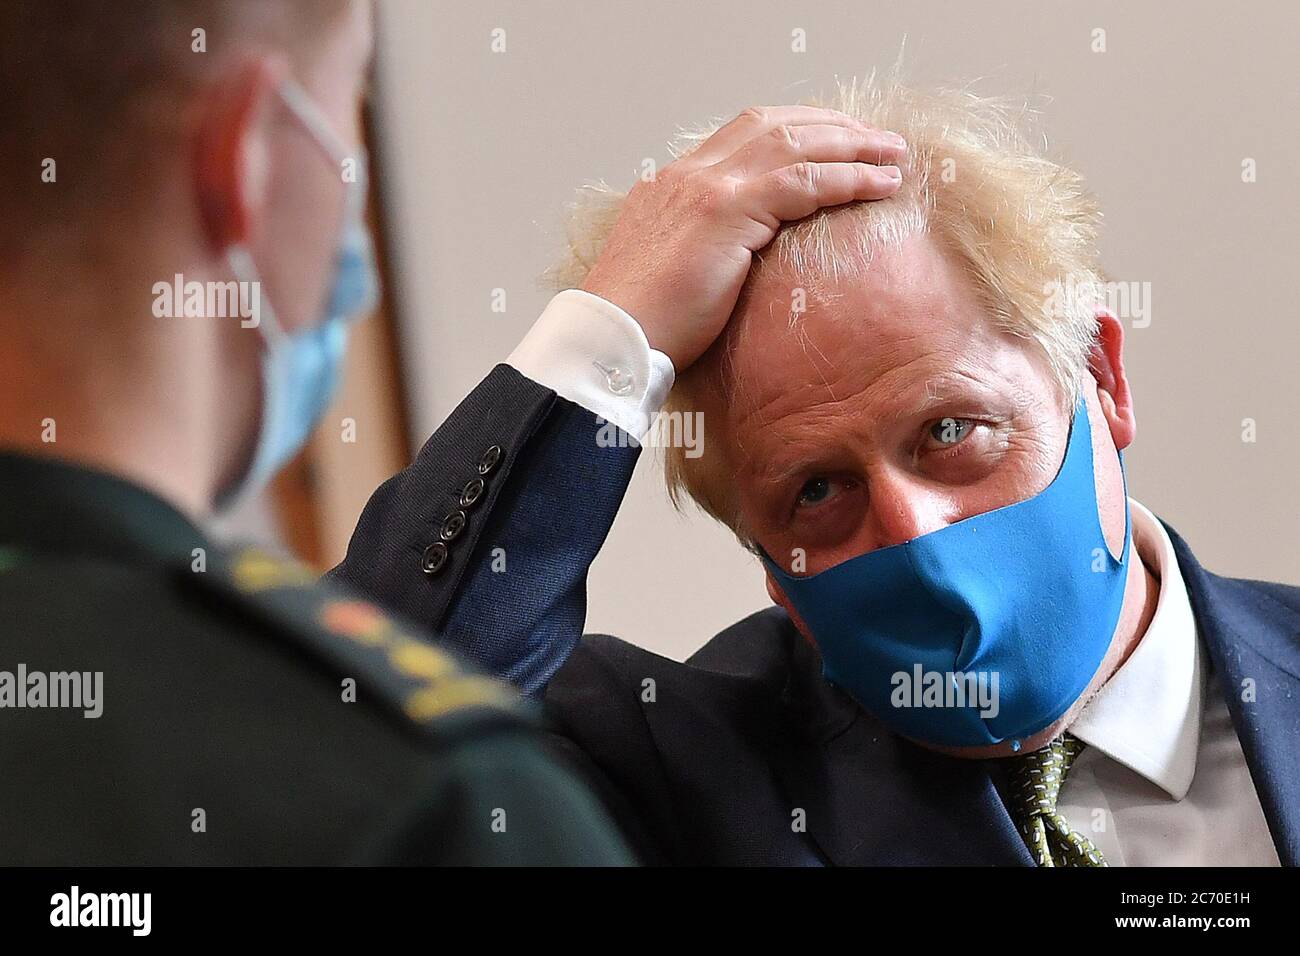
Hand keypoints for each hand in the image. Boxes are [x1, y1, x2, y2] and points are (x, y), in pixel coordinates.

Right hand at [580, 106, 905, 370]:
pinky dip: (847, 179)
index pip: (746, 131)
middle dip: (834, 127)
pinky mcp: (726, 213)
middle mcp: (691, 173)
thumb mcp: (669, 268)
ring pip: (796, 144)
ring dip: (852, 147)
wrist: (611, 335)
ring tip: (893, 156)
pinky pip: (803, 183)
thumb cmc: (640, 321)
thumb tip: (730, 257)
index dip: (798, 127)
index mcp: (674, 182)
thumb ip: (698, 246)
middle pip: (776, 124)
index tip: (836, 139)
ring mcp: (708, 188)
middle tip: (877, 140)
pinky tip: (879, 185)